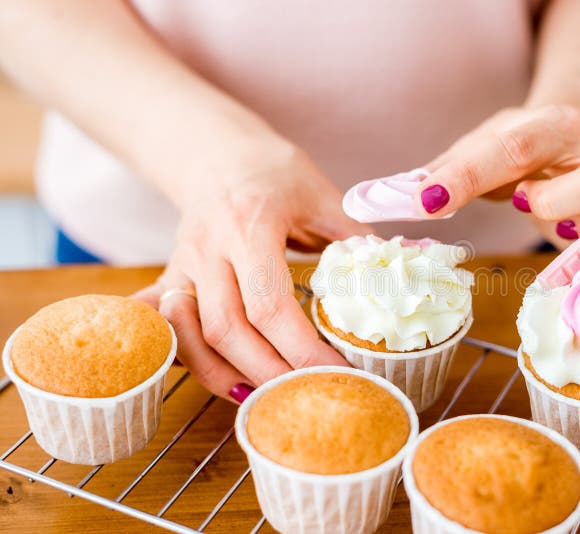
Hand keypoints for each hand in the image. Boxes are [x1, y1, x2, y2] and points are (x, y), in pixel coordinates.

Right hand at [133, 144, 369, 401]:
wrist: (216, 151)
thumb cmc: (274, 172)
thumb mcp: (322, 194)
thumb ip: (355, 239)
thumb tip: (401, 276)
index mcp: (250, 226)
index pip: (269, 305)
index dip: (302, 349)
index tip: (338, 373)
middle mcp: (208, 249)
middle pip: (227, 330)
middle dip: (268, 372)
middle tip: (307, 396)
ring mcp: (182, 263)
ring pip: (191, 335)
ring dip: (224, 375)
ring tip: (264, 398)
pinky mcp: (170, 274)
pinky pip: (165, 323)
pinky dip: (182, 353)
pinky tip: (213, 376)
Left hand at [416, 105, 579, 263]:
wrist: (571, 139)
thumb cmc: (519, 152)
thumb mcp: (477, 149)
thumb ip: (442, 174)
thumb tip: (398, 201)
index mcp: (552, 126)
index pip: (515, 145)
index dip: (470, 176)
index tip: (430, 202)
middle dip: (565, 203)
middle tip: (528, 208)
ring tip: (566, 241)